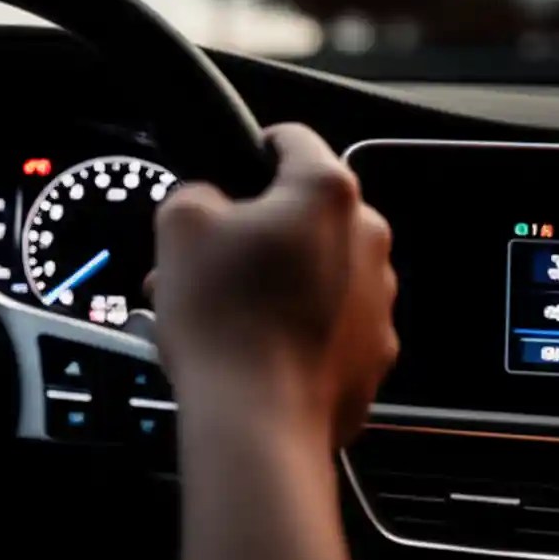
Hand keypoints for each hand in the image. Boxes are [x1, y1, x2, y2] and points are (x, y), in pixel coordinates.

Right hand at [151, 123, 395, 446]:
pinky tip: (255, 346)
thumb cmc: (223, 318)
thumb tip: (207, 200)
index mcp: (325, 191)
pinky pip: (331, 321)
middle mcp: (367, 238)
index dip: (250, 150)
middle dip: (256, 231)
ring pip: (317, 269)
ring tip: (224, 312)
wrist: (258, 420)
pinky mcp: (375, 352)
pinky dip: (298, 327)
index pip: (290, 139)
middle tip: (208, 262)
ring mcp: (379, 298)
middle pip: (304, 213)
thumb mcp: (179, 225)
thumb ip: (195, 192)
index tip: (228, 173)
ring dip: (276, 279)